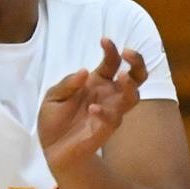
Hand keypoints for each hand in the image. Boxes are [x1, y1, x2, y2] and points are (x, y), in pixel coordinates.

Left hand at [39, 39, 145, 171]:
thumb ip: (67, 84)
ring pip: (133, 97)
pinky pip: (113, 120)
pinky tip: (92, 109)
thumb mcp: (53, 96)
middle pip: (136, 77)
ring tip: (121, 77)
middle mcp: (109, 96)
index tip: (104, 40)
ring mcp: (109, 112)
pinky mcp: (104, 130)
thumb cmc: (55, 119)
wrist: (52, 149)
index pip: (113, 62)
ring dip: (129, 86)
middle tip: (129, 52)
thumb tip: (83, 72)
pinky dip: (105, 113)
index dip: (112, 50)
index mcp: (98, 83)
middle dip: (138, 63)